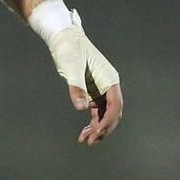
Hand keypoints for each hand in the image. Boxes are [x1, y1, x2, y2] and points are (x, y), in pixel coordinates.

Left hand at [46, 9, 122, 145]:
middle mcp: (109, 85)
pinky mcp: (93, 91)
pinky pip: (97, 111)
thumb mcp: (72, 68)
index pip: (115, 105)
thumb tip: (81, 108)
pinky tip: (84, 131)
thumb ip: (77, 88)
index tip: (98, 132)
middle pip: (113, 113)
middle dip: (103, 128)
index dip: (108, 121)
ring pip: (104, 114)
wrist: (64, 38)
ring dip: (97, 128)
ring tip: (84, 140)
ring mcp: (102, 89)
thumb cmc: (70, 50)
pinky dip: (92, 122)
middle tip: (90, 141)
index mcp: (109, 79)